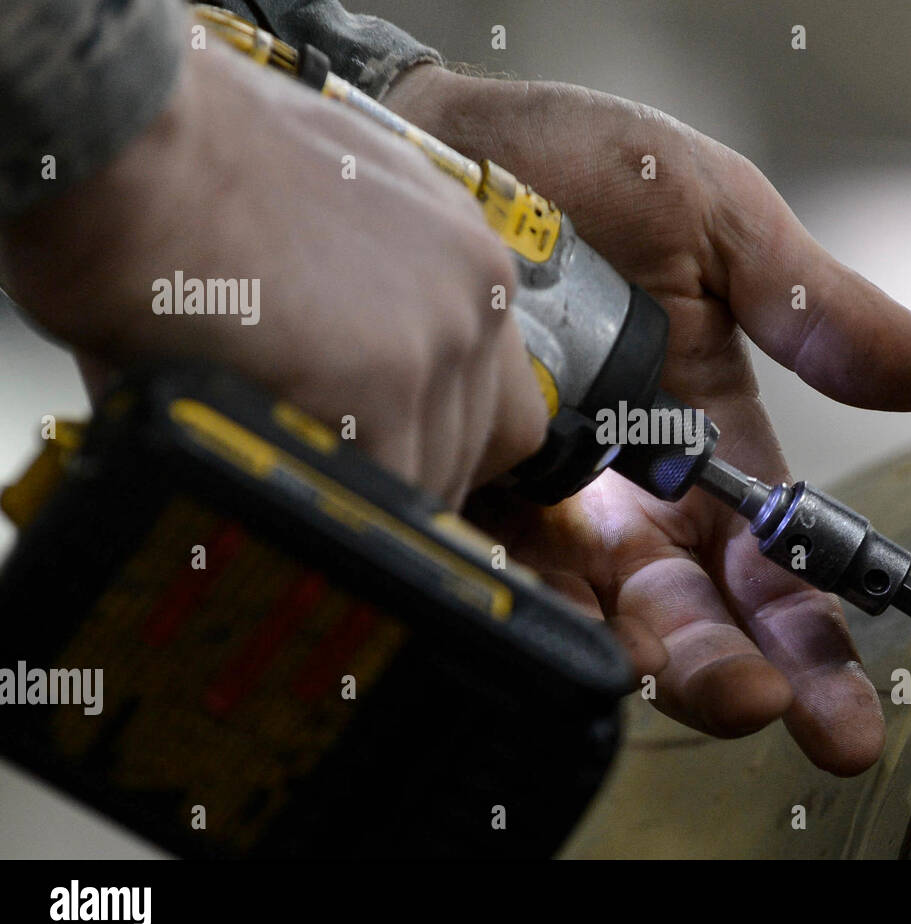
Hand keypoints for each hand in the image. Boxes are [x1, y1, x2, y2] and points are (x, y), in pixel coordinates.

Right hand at [0, 38, 547, 506]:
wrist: (124, 143)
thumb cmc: (192, 158)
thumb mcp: (331, 202)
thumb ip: (376, 288)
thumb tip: (359, 381)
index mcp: (465, 249)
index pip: (496, 396)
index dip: (439, 442)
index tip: (390, 460)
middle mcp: (473, 293)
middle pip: (468, 446)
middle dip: (397, 475)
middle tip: (322, 479)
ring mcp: (435, 341)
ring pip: (423, 480)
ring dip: (352, 495)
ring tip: (277, 465)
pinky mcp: (380, 390)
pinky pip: (366, 495)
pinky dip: (314, 503)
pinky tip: (264, 469)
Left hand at [383, 67, 910, 774]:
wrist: (439, 131)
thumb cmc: (582, 164)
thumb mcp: (723, 224)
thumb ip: (817, 311)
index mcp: (707, 433)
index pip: (771, 557)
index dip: (809, 634)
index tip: (846, 717)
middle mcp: (629, 481)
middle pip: (692, 604)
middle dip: (741, 668)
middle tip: (771, 706)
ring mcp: (542, 489)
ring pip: (603, 606)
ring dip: (655, 656)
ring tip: (701, 682)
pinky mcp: (457, 480)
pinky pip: (496, 566)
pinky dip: (533, 608)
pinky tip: (566, 638)